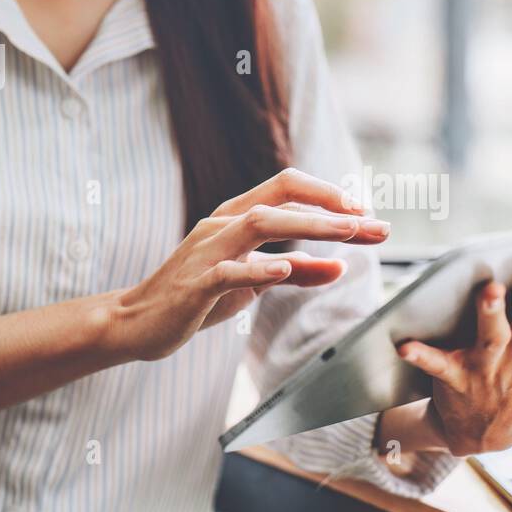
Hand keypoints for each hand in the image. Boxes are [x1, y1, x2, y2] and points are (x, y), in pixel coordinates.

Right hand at [108, 168, 387, 361]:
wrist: (138, 322)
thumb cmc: (198, 296)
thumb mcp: (253, 281)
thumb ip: (295, 272)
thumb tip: (340, 266)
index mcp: (236, 217)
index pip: (288, 189)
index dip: (329, 196)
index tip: (365, 214)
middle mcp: (222, 224)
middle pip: (281, 198)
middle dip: (331, 207)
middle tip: (373, 223)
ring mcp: (206, 250)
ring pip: (260, 224)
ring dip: (309, 226)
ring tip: (347, 235)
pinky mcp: (194, 284)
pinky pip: (228, 271)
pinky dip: (258, 268)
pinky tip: (286, 268)